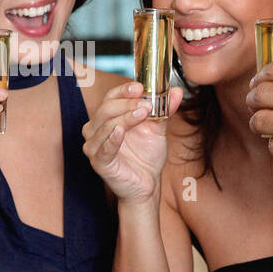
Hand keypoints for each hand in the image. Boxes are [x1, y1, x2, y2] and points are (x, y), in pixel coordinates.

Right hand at [82, 82, 183, 203]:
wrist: (147, 184)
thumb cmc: (146, 156)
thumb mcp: (157, 129)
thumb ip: (164, 110)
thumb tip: (177, 91)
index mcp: (107, 118)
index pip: (110, 97)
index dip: (123, 90)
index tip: (140, 87)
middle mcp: (96, 130)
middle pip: (106, 109)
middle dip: (127, 103)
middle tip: (146, 103)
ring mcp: (95, 147)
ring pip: (105, 126)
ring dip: (124, 118)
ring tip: (142, 113)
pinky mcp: (99, 163)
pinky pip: (103, 149)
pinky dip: (111, 139)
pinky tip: (121, 132)